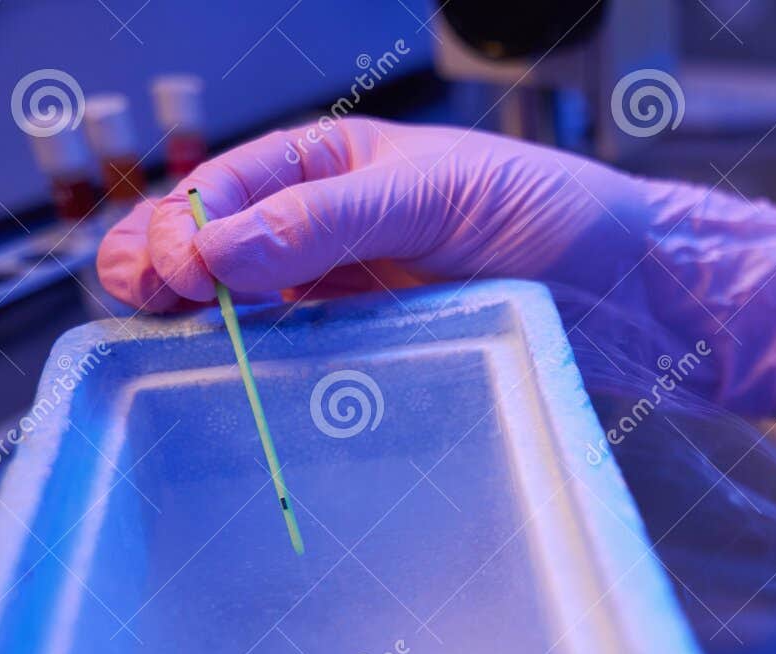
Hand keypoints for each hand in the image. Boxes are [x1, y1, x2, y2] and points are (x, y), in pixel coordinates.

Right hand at [97, 117, 775, 413]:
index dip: (190, 221)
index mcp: (336, 162)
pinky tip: (235, 369)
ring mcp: (356, 287)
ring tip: (163, 331)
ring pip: (255, 300)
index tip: (172, 267)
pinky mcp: (384, 344)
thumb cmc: (548, 213)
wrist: (631, 287)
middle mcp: (334, 224)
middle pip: (226, 242)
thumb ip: (328, 219)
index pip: (234, 184)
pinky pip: (309, 350)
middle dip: (172, 260)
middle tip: (144, 298)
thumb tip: (222, 248)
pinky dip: (265, 357)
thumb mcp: (433, 196)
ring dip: (205, 315)